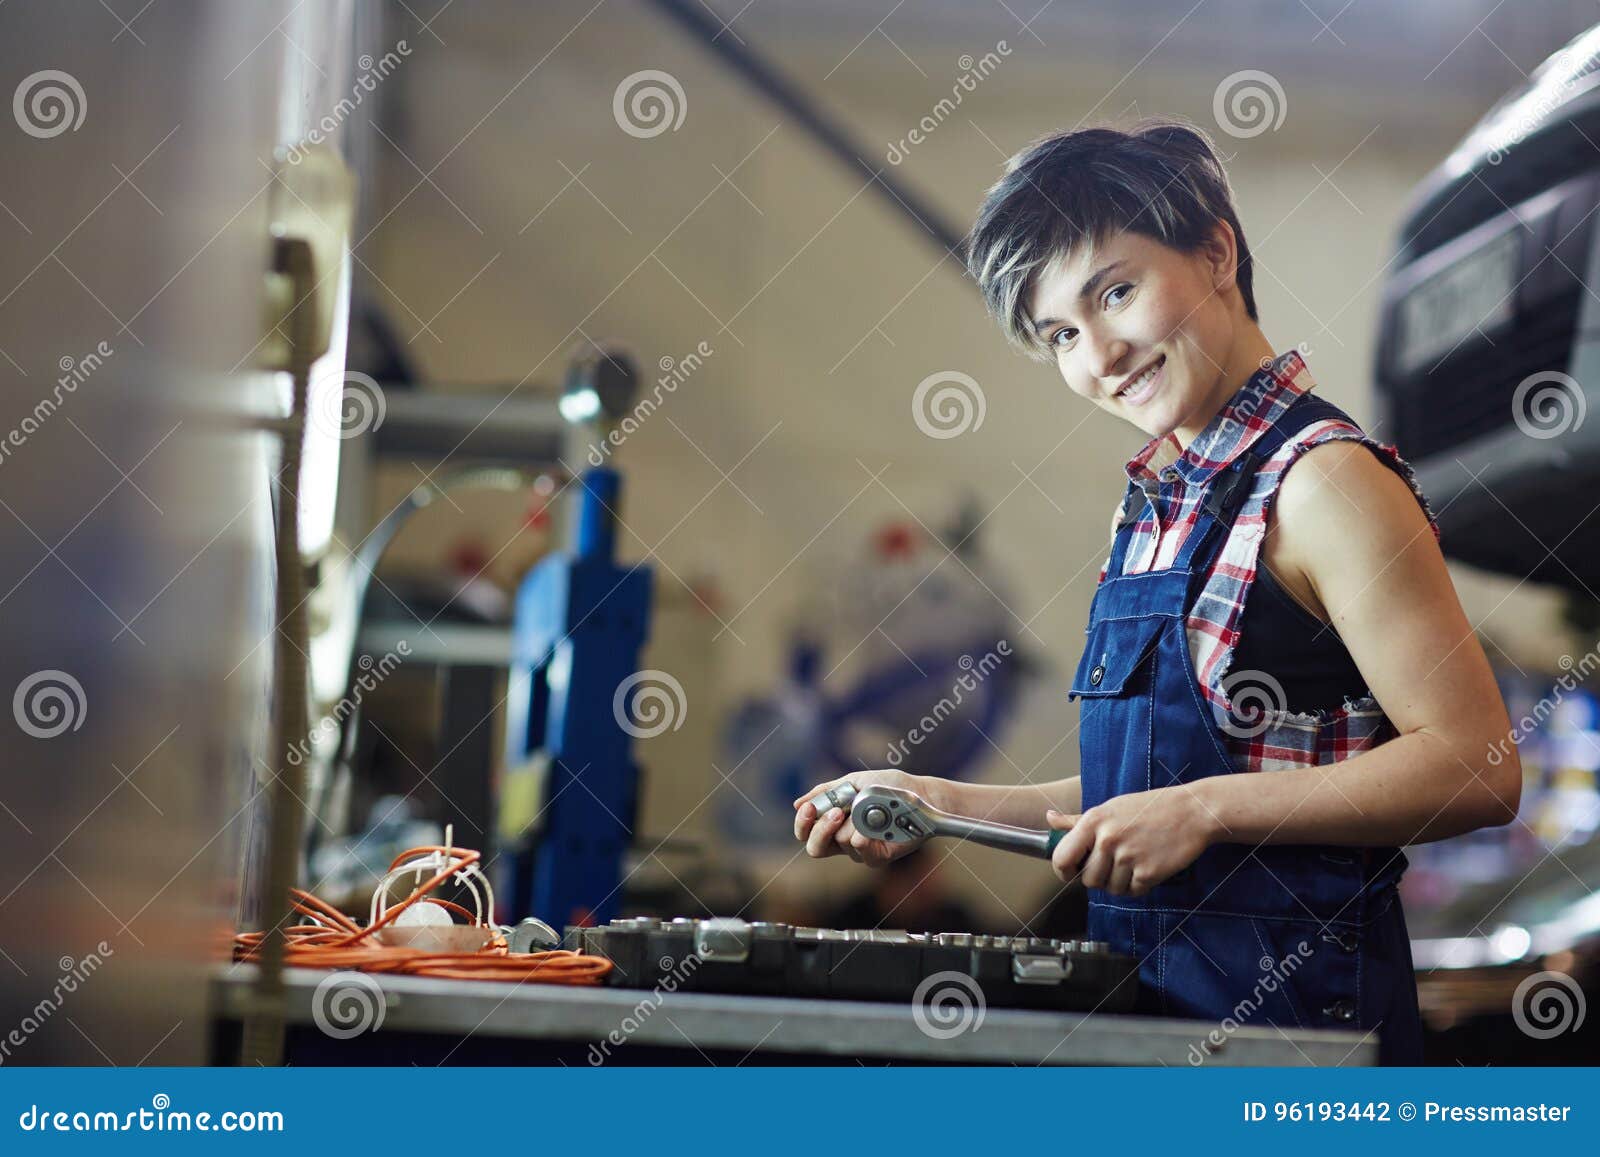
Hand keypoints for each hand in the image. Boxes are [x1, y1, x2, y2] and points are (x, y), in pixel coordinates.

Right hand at [792, 769, 946, 867]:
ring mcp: (859, 850)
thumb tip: (797, 804)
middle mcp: (842, 839)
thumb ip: (825, 793)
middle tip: (836, 812)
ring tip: (868, 808)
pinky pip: (860, 851)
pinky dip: (863, 837)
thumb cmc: (886, 786)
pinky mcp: (876, 856)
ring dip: (853, 822)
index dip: (802, 823)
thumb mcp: (850, 783)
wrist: (916, 793)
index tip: (809, 809)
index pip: (806, 832)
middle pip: (815, 848)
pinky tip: (870, 828)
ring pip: (840, 843)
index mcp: (832, 822)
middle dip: (820, 829)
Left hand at [1046, 785, 1217, 894]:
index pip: (1062, 858)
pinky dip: (1139, 886)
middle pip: (1088, 880)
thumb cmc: (1150, 808)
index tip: (1072, 873)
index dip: (1064, 872)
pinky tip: (1147, 868)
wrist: (1191, 812)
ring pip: (1110, 889)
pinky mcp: (1148, 872)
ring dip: (1120, 883)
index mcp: (1093, 821)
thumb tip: (1049, 819)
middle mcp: (1107, 839)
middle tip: (1115, 864)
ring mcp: (1128, 856)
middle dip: (1099, 878)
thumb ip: (1077, 819)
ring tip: (1134, 862)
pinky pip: (1132, 892)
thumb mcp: (1110, 807)